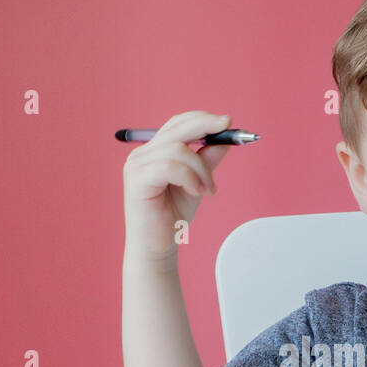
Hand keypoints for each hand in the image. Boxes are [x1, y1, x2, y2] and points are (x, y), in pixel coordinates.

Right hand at [122, 111, 232, 262]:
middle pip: (176, 128)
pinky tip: (197, 192)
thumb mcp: (197, 183)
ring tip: (208, 189)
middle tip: (230, 136)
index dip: (202, 119)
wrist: (158, 247)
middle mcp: (142, 154)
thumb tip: (226, 141)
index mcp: (154, 151)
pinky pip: (170, 167)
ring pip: (178, 149)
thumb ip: (207, 161)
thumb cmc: (172, 218)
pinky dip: (190, 177)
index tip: (228, 122)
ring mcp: (136, 165)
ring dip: (201, 168)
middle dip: (206, 128)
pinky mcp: (137, 180)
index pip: (177, 124)